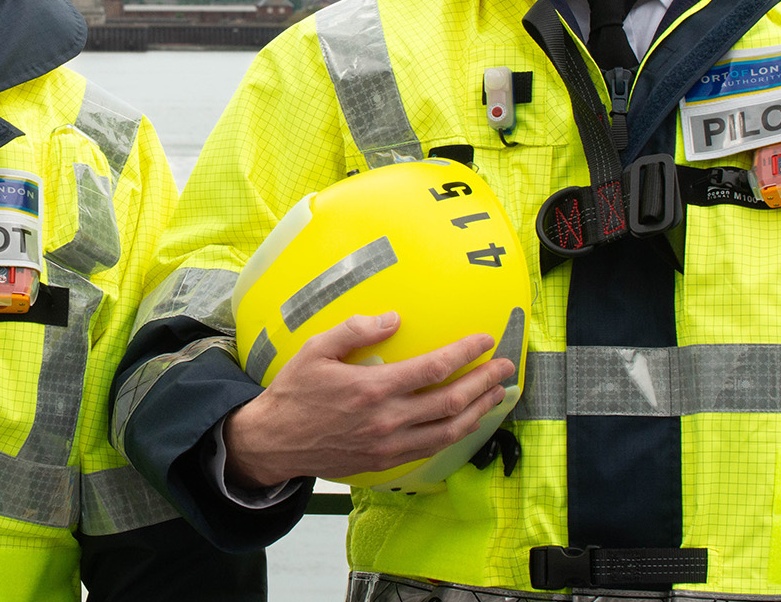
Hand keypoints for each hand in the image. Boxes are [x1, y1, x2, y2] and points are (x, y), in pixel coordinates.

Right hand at [221, 313, 515, 488]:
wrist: (274, 441)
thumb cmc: (294, 392)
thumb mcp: (315, 350)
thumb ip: (355, 330)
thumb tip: (392, 319)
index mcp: (371, 387)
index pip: (432, 369)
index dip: (464, 353)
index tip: (484, 339)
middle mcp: (386, 420)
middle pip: (450, 402)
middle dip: (484, 382)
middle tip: (506, 366)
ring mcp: (389, 445)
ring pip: (449, 431)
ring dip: (479, 411)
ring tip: (498, 394)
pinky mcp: (386, 462)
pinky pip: (432, 450)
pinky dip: (457, 435)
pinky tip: (467, 422)